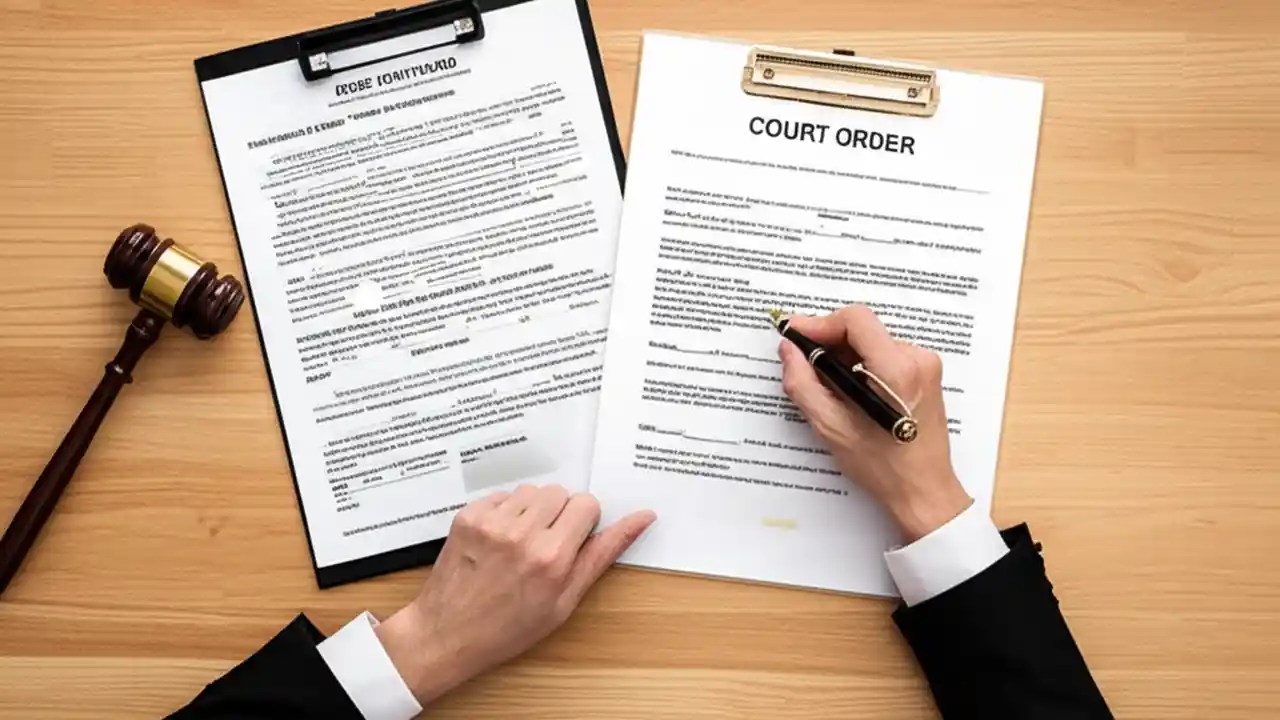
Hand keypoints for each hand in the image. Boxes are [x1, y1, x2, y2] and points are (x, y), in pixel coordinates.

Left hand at [374, 485, 654, 704]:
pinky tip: (498, 540)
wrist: (448, 634)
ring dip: (533, 510)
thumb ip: (603, 554)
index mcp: (552, 557)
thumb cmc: (510, 627)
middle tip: (547, 544)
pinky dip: (505, 511)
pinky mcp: (467, 516)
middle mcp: (522, 534)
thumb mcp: (565, 600)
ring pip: (532, 490)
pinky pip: (502, 495)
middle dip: (560, 514)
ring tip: (521, 542)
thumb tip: (642, 518)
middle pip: (560, 493)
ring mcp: (491, 522)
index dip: (583, 522)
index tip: (572, 542)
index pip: (586, 504)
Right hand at [778, 305, 970, 541]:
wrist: (924, 490)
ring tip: (828, 386)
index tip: (795, 336)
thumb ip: (803, 383)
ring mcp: (926, 365)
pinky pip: (886, 354)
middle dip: (829, 342)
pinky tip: (852, 392)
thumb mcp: (831, 427)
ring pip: (872, 341)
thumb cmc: (882, 467)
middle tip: (803, 363)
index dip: (819, 323)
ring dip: (845, 356)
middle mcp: (917, 359)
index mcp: (896, 370)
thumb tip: (789, 350)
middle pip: (863, 329)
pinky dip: (862, 365)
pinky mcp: (927, 373)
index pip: (855, 319)